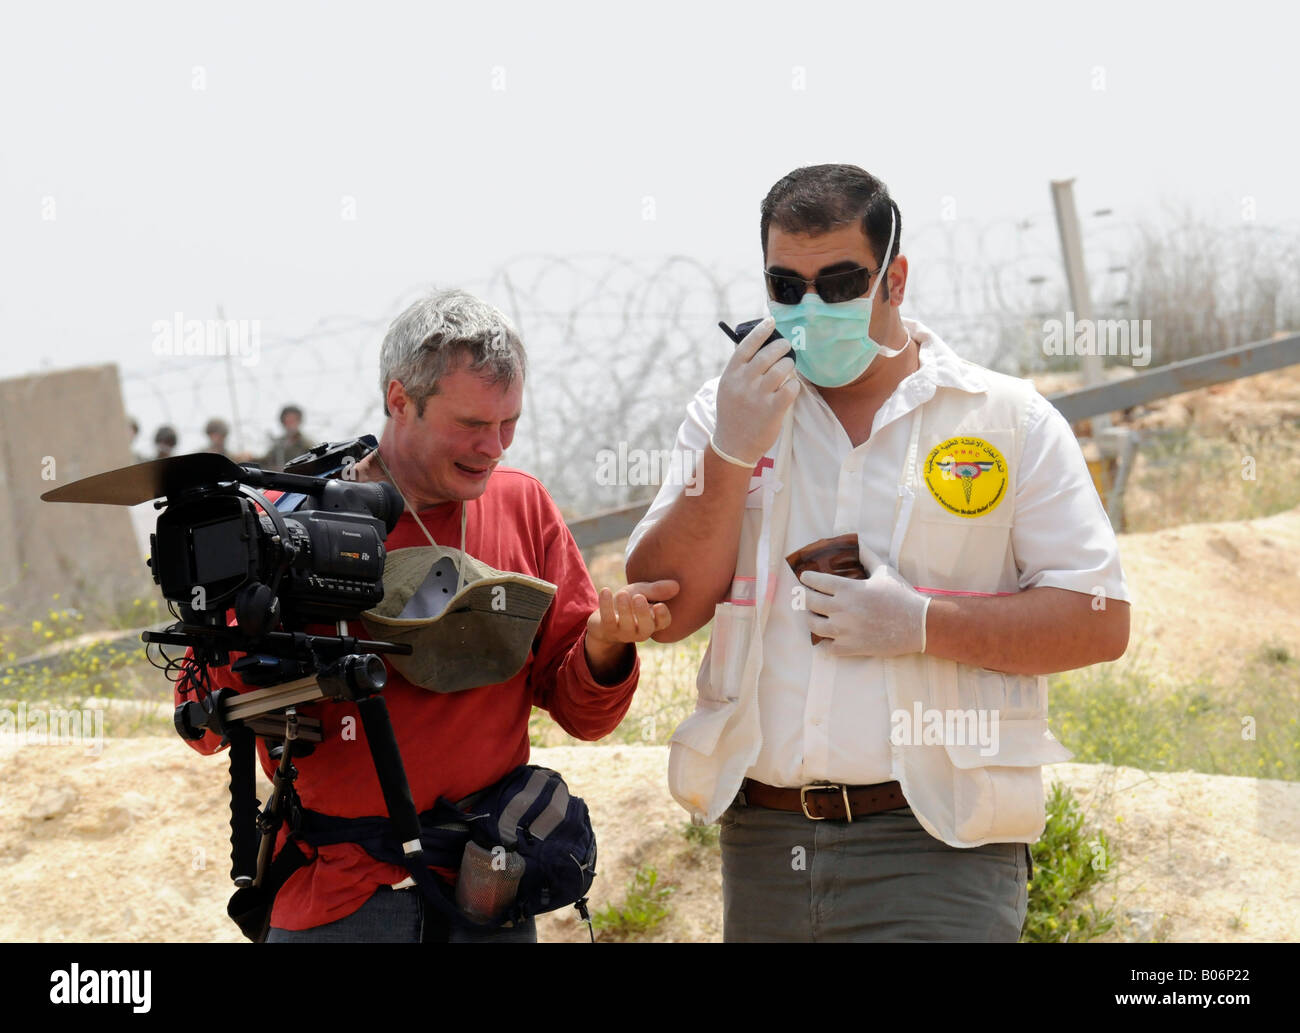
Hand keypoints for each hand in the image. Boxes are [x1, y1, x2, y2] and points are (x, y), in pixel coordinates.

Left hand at [586, 579, 679, 647]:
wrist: (603, 618)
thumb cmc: (628, 603)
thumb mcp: (642, 592)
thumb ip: (656, 590)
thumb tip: (676, 585)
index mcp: (653, 622)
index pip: (663, 623)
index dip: (662, 616)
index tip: (659, 605)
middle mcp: (640, 631)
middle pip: (646, 628)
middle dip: (643, 614)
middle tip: (638, 597)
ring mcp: (623, 633)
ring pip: (626, 625)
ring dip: (624, 609)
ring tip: (622, 594)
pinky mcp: (607, 629)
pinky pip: (607, 619)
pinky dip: (606, 605)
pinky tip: (606, 590)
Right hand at [713, 317, 799, 464]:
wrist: (733, 445)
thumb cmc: (734, 413)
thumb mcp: (728, 388)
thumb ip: (740, 369)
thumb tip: (760, 347)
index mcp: (731, 375)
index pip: (746, 346)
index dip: (760, 331)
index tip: (771, 321)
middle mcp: (744, 383)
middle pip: (768, 354)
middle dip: (782, 347)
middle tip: (787, 348)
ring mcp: (758, 396)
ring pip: (782, 369)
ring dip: (789, 365)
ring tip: (788, 369)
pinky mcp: (772, 410)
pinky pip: (791, 388)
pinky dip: (793, 386)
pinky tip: (790, 388)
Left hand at [798, 548, 929, 656]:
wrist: (919, 624)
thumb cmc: (902, 595)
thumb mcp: (884, 571)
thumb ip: (867, 556)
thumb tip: (858, 542)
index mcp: (849, 589)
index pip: (816, 581)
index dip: (808, 578)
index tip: (805, 577)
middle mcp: (842, 609)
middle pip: (809, 602)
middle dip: (804, 597)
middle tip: (805, 595)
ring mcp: (845, 630)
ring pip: (813, 625)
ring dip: (810, 618)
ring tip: (812, 615)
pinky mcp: (852, 647)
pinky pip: (827, 648)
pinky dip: (823, 642)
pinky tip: (826, 637)